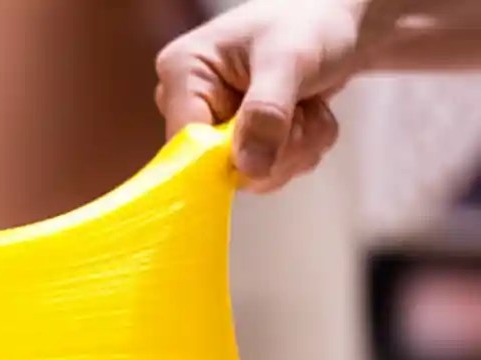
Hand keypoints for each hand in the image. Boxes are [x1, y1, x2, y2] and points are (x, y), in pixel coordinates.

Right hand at [154, 0, 368, 191]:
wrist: (340, 23)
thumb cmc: (309, 25)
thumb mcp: (289, 61)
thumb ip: (267, 112)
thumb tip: (248, 168)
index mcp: (182, 72)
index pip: (185, 141)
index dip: (228, 157)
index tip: (272, 149)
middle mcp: (188, 102)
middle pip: (217, 164)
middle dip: (273, 151)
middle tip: (304, 115)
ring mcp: (213, 124)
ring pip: (248, 173)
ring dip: (293, 150)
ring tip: (310, 110)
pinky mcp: (238, 140)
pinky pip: (265, 171)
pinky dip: (299, 151)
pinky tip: (308, 117)